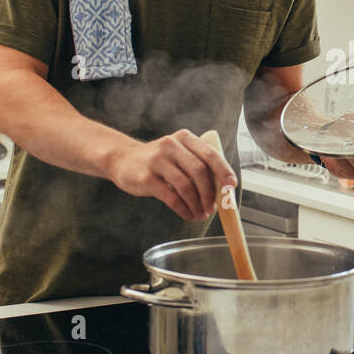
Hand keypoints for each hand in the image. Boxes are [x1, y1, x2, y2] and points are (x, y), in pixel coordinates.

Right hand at [108, 129, 237, 220]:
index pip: (210, 153)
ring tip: (200, 214)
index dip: (223, 170)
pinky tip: (187, 215)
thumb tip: (223, 190)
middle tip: (213, 208)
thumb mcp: (178, 154)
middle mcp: (171, 145)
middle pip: (199, 171)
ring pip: (186, 186)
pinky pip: (171, 197)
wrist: (122, 160)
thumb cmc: (158, 161)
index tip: (231, 186)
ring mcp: (157, 160)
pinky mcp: (146, 177)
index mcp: (185, 138)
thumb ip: (198, 165)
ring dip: (197, 204)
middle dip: (210, 193)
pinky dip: (183, 209)